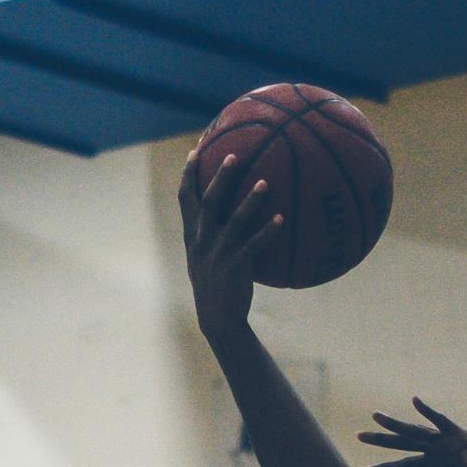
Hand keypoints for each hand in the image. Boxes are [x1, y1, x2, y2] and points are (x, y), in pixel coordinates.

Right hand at [177, 150, 283, 333]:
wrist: (217, 318)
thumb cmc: (215, 284)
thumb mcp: (204, 256)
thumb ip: (210, 234)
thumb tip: (226, 213)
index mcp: (192, 234)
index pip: (185, 197)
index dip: (189, 172)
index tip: (196, 149)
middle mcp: (202, 240)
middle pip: (209, 201)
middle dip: (220, 177)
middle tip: (235, 155)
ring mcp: (218, 252)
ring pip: (234, 220)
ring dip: (250, 200)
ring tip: (265, 182)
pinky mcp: (235, 266)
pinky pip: (254, 245)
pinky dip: (267, 231)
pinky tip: (281, 218)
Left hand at [360, 397, 466, 466]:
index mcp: (434, 465)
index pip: (405, 465)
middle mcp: (437, 450)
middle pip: (404, 444)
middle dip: (382, 440)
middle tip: (359, 436)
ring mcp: (446, 442)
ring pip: (415, 432)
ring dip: (396, 425)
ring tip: (376, 417)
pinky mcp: (459, 435)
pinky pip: (440, 421)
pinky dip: (427, 411)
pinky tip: (414, 401)